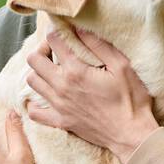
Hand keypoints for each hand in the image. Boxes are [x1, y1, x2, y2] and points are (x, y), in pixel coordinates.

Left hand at [25, 26, 158, 160]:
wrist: (131, 135)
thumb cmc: (131, 100)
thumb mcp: (122, 66)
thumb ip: (99, 45)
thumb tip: (80, 28)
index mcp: (76, 70)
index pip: (54, 41)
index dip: (56, 31)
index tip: (63, 31)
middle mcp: (61, 86)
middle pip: (34, 60)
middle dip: (42, 50)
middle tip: (55, 51)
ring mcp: (58, 105)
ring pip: (31, 82)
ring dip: (38, 72)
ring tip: (52, 71)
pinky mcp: (60, 121)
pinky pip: (35, 113)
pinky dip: (34, 103)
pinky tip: (46, 97)